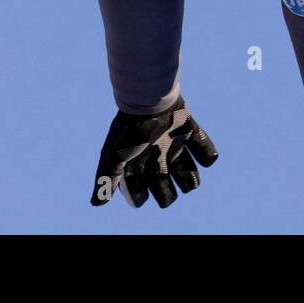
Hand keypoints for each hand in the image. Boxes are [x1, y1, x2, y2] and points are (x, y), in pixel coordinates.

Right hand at [90, 96, 218, 207]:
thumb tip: (96, 204)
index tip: (142, 193)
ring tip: (188, 177)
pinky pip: (205, 150)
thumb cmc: (129, 129)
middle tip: (165, 181)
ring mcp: (174, 144)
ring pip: (187, 173)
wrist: (148, 98)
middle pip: (164, 188)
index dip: (140, 196)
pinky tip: (202, 156)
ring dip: (191, 179)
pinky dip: (207, 154)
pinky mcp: (189, 131)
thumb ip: (106, 178)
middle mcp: (156, 156)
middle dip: (167, 193)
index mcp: (136, 163)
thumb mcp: (114, 156)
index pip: (139, 192)